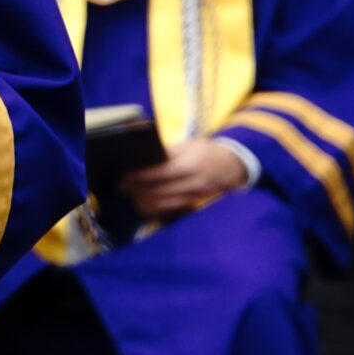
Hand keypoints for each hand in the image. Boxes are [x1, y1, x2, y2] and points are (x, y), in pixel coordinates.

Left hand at [121, 138, 248, 220]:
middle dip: (136, 190)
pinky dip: (154, 207)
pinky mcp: (193, 204)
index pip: (159, 173)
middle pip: (158, 191)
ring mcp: (193, 197)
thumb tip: (143, 157)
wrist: (233, 166)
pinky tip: (142, 202)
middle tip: (120, 186)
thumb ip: (167, 152)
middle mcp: (191, 184)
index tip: (124, 175)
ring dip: (142, 201)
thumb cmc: (207, 151)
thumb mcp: (189, 144)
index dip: (140, 176)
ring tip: (129, 194)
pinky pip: (169, 209)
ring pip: (162, 204)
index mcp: (189, 165)